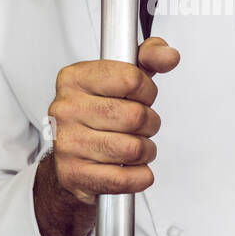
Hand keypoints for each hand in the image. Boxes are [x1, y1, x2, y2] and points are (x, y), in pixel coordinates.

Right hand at [48, 36, 179, 202]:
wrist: (71, 156)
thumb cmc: (99, 113)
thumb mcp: (122, 77)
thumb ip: (148, 57)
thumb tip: (169, 56)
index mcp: (74, 78)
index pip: (131, 78)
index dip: (147, 91)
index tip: (140, 97)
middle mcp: (65, 109)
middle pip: (136, 116)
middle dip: (149, 123)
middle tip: (141, 126)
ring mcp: (67, 143)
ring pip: (133, 149)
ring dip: (145, 151)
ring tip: (136, 148)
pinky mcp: (74, 175)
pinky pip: (124, 179)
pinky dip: (139, 176)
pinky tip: (132, 169)